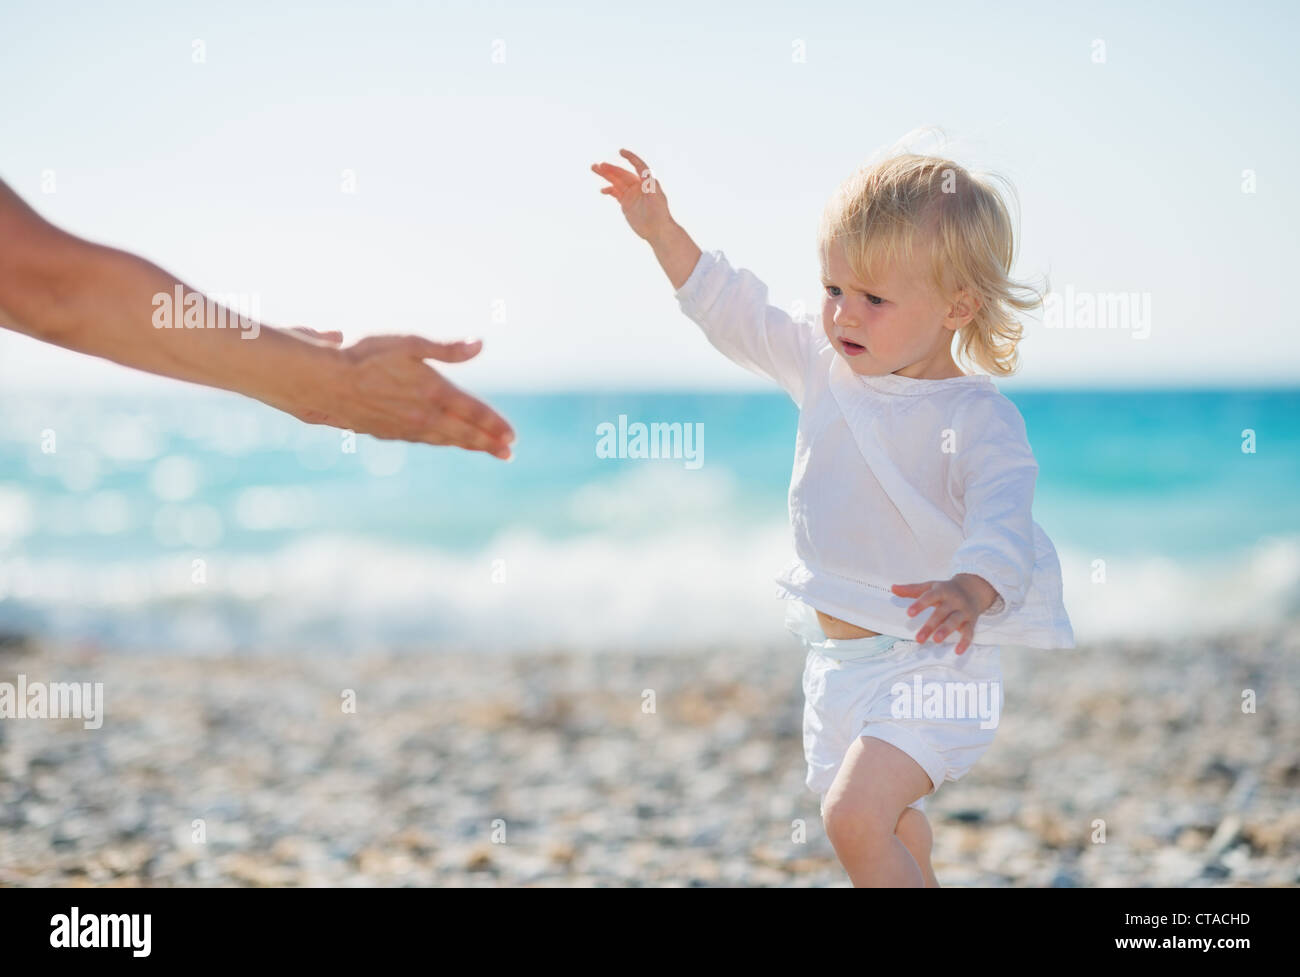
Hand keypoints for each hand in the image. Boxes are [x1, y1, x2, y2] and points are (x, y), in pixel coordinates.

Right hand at [286, 332, 515, 458]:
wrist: (322, 382)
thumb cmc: (364, 355)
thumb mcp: (408, 342)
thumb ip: (446, 349)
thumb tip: (480, 345)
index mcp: (434, 392)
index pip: (473, 412)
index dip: (494, 424)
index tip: (513, 437)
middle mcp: (423, 415)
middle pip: (463, 433)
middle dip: (488, 444)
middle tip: (508, 454)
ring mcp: (404, 427)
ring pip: (443, 439)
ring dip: (466, 445)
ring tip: (483, 449)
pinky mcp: (385, 432)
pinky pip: (420, 440)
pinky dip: (439, 442)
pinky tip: (441, 442)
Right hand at [591, 148, 673, 241]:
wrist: (657, 230)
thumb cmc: (660, 214)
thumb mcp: (656, 197)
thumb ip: (650, 184)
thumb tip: (646, 174)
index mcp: (647, 182)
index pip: (638, 166)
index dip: (630, 158)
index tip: (621, 151)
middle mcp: (638, 186)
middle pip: (622, 173)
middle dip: (611, 168)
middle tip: (599, 165)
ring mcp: (631, 194)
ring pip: (616, 181)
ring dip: (606, 175)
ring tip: (594, 168)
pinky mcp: (626, 203)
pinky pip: (615, 193)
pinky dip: (609, 190)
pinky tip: (602, 190)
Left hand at [891, 575, 996, 654]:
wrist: (973, 588)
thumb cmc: (946, 589)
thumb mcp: (930, 586)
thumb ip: (911, 589)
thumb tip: (892, 588)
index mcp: (941, 591)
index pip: (930, 597)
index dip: (920, 604)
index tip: (909, 613)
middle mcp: (953, 601)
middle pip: (941, 613)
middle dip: (930, 625)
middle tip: (918, 639)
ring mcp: (963, 611)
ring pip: (955, 621)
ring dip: (946, 631)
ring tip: (936, 640)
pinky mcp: (971, 622)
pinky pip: (969, 632)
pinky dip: (965, 642)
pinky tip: (958, 651)